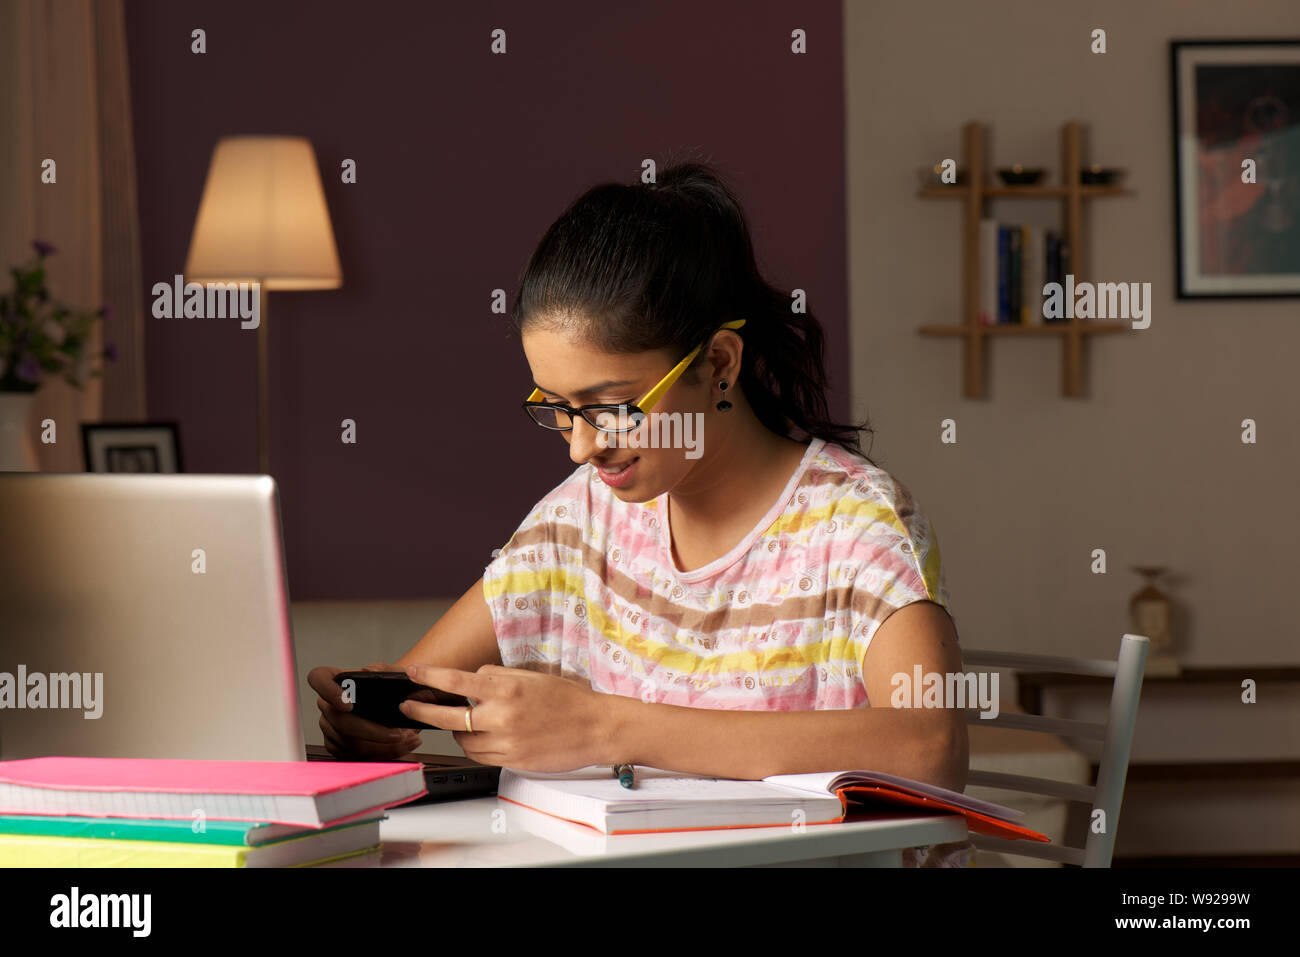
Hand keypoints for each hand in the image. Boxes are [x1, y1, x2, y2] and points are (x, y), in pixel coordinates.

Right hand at [307, 661, 422, 759]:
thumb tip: (370, 671)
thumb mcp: (394, 675)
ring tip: (406, 740)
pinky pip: (354, 756)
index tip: (348, 704)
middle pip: (341, 721)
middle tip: (397, 733)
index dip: (328, 691)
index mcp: (336, 680)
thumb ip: (385, 669)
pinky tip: (397, 747)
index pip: (318, 678)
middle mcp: (328, 703)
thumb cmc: (391, 688)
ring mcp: (330, 726)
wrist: (396, 707)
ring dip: (382, 746)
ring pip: (350, 744)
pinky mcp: (336, 745)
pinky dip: (380, 754)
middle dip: (373, 732)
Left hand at [399, 664, 612, 771]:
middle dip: (422, 711)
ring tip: (463, 722)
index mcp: (506, 690)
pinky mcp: (512, 761)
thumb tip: (472, 680)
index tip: (413, 673)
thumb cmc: (569, 700)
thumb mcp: (532, 677)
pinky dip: (474, 747)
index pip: (456, 682)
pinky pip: (480, 756)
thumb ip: (499, 677)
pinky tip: (480, 738)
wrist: (597, 728)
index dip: (429, 677)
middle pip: (447, 718)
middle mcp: (502, 717)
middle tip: (410, 706)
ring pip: (463, 740)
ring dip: (457, 731)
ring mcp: (506, 743)